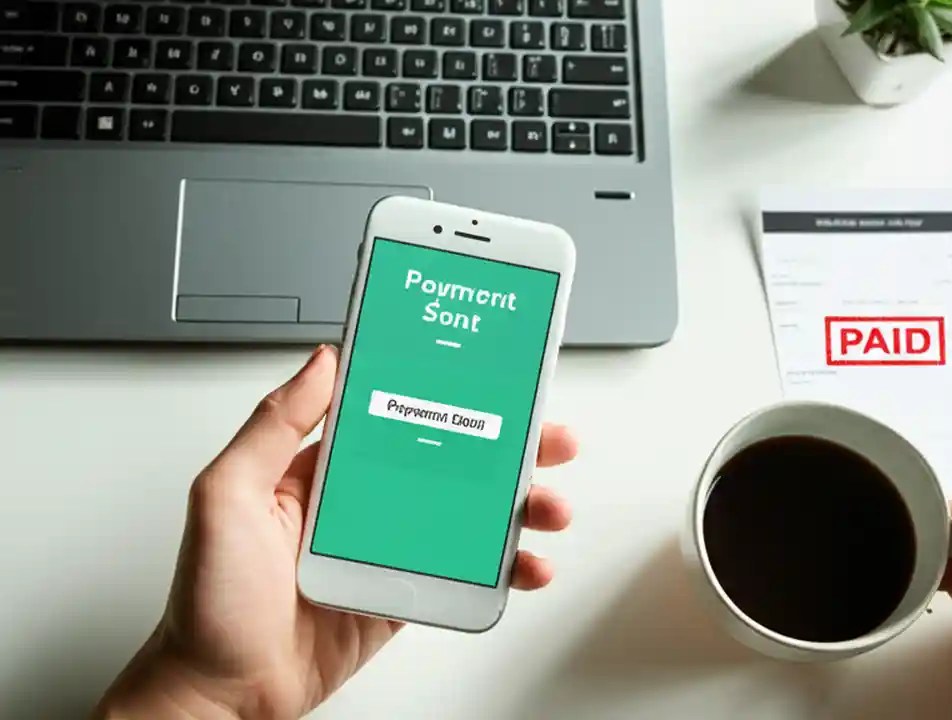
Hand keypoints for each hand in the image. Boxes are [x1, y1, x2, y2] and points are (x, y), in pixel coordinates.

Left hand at [94, 346, 577, 719]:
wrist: (223, 694)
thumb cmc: (210, 601)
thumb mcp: (226, 494)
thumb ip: (273, 424)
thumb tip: (320, 362)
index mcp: (324, 468)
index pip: (400, 414)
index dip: (451, 396)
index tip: (494, 380)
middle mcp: (362, 502)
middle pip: (453, 461)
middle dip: (510, 448)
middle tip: (550, 440)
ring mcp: (388, 548)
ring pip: (470, 515)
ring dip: (520, 507)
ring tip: (550, 508)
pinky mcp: (404, 593)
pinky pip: (466, 572)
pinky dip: (505, 568)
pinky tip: (527, 564)